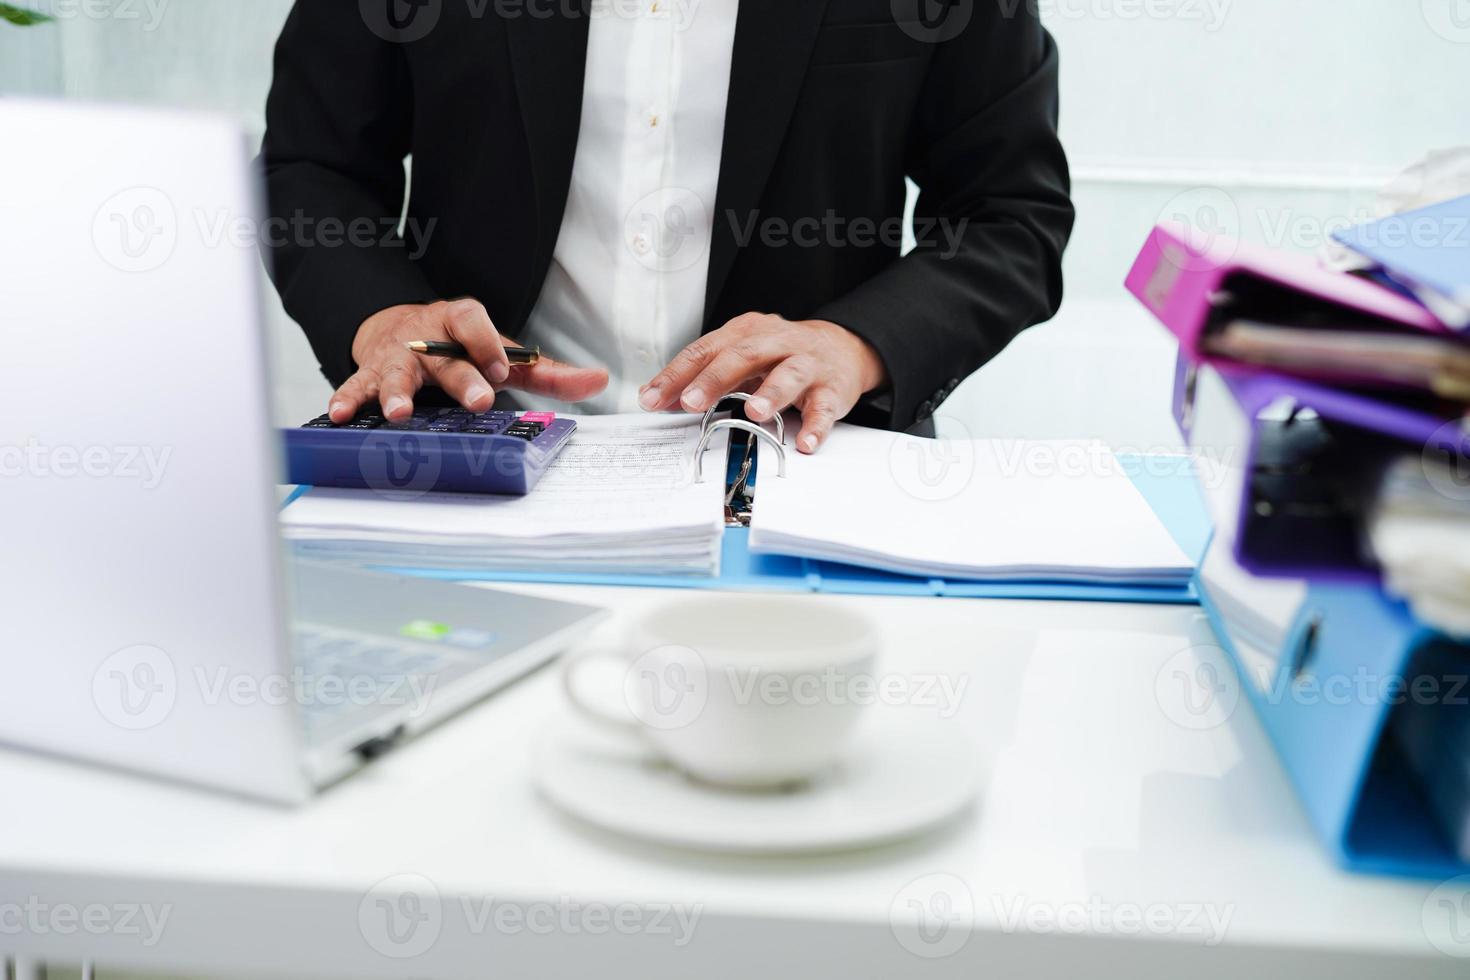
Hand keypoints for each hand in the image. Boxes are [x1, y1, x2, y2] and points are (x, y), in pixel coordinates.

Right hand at [328, 299, 608, 421]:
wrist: (403, 327)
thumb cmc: (461, 348)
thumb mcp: (503, 355)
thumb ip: (547, 372)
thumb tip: (599, 380)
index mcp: (461, 324)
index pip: (475, 323)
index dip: (488, 345)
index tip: (502, 370)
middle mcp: (428, 337)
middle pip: (444, 356)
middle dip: (460, 378)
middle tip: (477, 400)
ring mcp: (397, 356)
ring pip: (396, 372)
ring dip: (397, 392)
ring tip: (398, 414)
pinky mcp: (369, 372)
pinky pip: (357, 384)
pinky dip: (348, 398)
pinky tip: (341, 415)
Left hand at [638, 314, 886, 452]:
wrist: (842, 348)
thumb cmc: (782, 354)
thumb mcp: (741, 356)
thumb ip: (704, 376)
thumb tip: (661, 399)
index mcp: (747, 332)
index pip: (705, 350)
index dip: (677, 374)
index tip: (652, 397)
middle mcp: (776, 343)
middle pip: (743, 356)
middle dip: (715, 379)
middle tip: (691, 402)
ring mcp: (807, 364)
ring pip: (789, 374)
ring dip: (771, 393)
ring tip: (754, 412)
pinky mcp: (832, 389)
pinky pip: (824, 407)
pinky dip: (816, 426)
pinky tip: (805, 442)